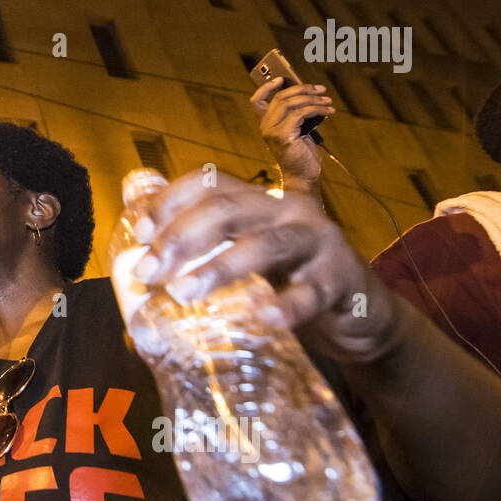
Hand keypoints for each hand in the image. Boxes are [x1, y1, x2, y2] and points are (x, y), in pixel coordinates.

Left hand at [131, 171, 399, 364]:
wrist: (363, 317)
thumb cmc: (290, 284)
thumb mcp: (246, 262)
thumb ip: (203, 257)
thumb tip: (137, 270)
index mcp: (259, 202)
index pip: (210, 183)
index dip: (171, 200)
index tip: (140, 232)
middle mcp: (287, 211)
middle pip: (229, 208)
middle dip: (182, 236)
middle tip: (149, 271)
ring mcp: (318, 243)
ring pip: (266, 243)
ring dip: (221, 266)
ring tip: (183, 291)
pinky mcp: (341, 281)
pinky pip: (311, 292)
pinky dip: (286, 304)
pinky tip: (263, 318)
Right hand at [249, 78, 332, 187]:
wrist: (302, 175)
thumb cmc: (300, 153)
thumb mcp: (297, 129)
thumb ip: (296, 114)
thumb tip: (308, 94)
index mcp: (266, 123)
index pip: (257, 100)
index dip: (267, 86)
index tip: (282, 78)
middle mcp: (265, 126)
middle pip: (281, 97)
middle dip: (303, 89)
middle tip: (321, 90)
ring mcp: (272, 131)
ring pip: (291, 103)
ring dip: (313, 99)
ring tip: (328, 101)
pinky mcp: (283, 136)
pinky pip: (300, 114)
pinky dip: (316, 109)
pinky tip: (328, 113)